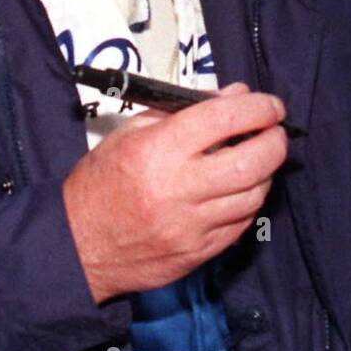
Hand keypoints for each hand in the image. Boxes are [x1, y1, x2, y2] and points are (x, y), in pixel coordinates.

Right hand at [63, 83, 287, 302]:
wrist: (75, 247)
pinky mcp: (196, 254)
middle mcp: (178, 189)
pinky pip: (240, 226)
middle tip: (274, 132)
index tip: (271, 105)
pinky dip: (249, 203)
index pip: (223, 119)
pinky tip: (241, 190)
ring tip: (257, 160)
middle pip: (251, 161)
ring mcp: (190, 227)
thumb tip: (235, 96)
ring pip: (253, 196)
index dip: (258, 107)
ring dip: (265, 173)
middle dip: (275, 141)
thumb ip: (185, 111)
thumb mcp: (131, 132)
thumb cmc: (102, 181)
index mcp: (158, 150)